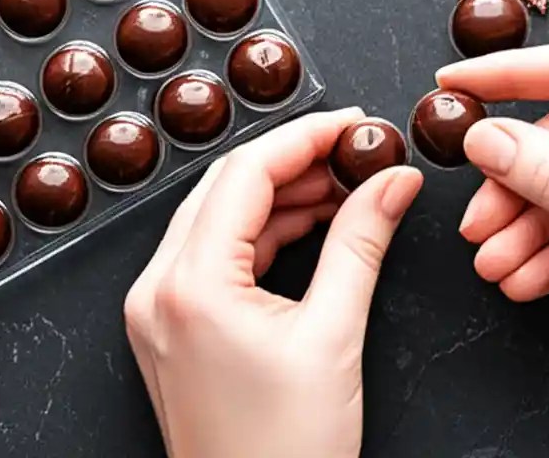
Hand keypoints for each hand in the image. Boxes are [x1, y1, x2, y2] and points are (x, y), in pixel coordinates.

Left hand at [123, 108, 422, 457]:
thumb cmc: (287, 451)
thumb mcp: (335, 336)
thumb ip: (362, 243)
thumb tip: (392, 181)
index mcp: (190, 285)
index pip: (247, 174)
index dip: (308, 136)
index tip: (357, 124)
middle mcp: (157, 289)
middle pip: (226, 189)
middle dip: (295, 162)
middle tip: (358, 152)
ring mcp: (156, 310)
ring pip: (219, 219)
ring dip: (281, 197)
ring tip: (347, 186)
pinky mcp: (169, 329)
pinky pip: (214, 257)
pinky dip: (262, 236)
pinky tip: (312, 226)